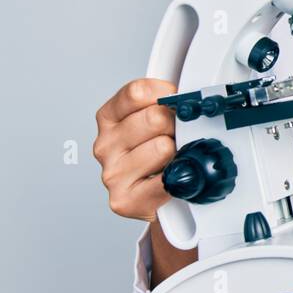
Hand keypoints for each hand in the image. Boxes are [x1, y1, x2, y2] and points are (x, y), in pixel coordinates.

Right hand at [92, 78, 177, 221]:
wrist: (161, 198)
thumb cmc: (160, 155)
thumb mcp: (157, 118)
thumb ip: (165, 101)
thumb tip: (187, 96)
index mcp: (109, 118)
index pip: (137, 92)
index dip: (165, 94)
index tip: (176, 103)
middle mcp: (105, 144)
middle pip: (154, 118)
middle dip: (175, 126)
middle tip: (178, 138)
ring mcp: (112, 173)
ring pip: (162, 147)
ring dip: (177, 154)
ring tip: (173, 162)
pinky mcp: (123, 200)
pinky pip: (166, 180)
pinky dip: (179, 178)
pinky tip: (174, 179)